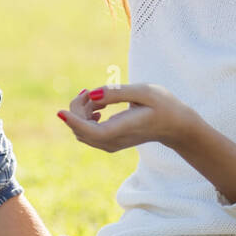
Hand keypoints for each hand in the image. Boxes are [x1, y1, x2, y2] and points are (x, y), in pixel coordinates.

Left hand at [56, 83, 197, 153]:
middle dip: (77, 108)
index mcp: (121, 130)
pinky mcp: (108, 142)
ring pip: (81, 131)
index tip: (60, 111)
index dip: (73, 120)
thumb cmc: (164, 106)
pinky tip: (98, 106)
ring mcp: (109, 144)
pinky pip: (87, 131)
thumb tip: (92, 94)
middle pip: (80, 129)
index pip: (90, 131)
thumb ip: (117, 93)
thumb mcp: (145, 92)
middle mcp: (111, 142)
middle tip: (88, 91)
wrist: (175, 126)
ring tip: (97, 96)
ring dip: (81, 112)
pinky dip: (85, 117)